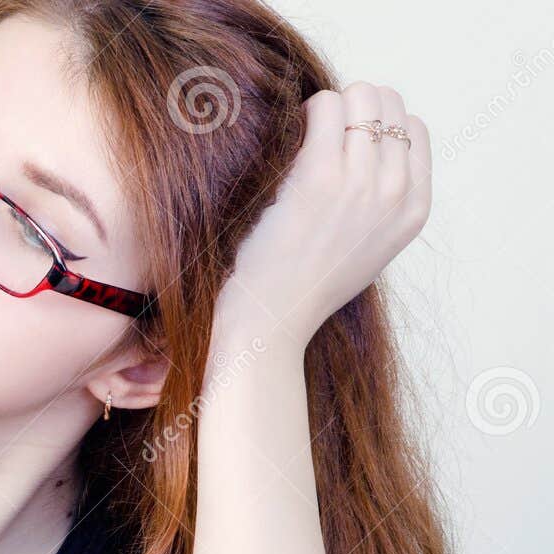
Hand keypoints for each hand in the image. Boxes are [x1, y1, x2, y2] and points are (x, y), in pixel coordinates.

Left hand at [217, 81, 430, 348]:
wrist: (274, 320)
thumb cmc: (307, 285)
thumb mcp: (369, 248)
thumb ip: (383, 203)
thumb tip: (372, 150)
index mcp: (414, 208)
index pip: (413, 129)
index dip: (376, 125)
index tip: (344, 142)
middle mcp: (396, 191)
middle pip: (389, 103)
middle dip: (354, 106)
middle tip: (320, 133)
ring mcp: (361, 182)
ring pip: (360, 97)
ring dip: (328, 105)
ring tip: (303, 135)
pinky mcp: (320, 177)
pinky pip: (326, 107)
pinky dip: (308, 109)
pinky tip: (290, 132)